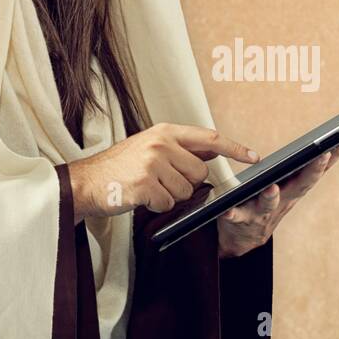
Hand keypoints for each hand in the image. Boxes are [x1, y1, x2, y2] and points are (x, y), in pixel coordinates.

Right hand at [67, 122, 257, 221]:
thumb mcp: (149, 148)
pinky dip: (157, 206)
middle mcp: (161, 144)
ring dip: (170, 197)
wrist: (84, 182)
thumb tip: (212, 153)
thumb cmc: (118, 167)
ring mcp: (153, 163)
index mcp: (164, 132)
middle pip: (199, 173)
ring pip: (186, 191)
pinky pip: (168, 203)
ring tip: (147, 188)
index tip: (253, 156)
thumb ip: (180, 149)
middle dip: (185, 184)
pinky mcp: (146, 184)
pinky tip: (140, 197)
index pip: (209, 139)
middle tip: (160, 182)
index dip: (234, 148)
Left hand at [217, 141, 338, 257]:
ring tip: (272, 188)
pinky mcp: (242, 220)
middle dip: (313, 170)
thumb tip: (326, 144)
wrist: (243, 239)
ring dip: (272, 197)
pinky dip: (233, 213)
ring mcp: (264, 212)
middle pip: (301, 185)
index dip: (333, 156)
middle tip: (322, 154)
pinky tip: (228, 209)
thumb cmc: (267, 205)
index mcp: (295, 188)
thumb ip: (303, 169)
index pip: (318, 170)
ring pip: (269, 204)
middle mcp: (284, 200)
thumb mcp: (290, 187)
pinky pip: (237, 216)